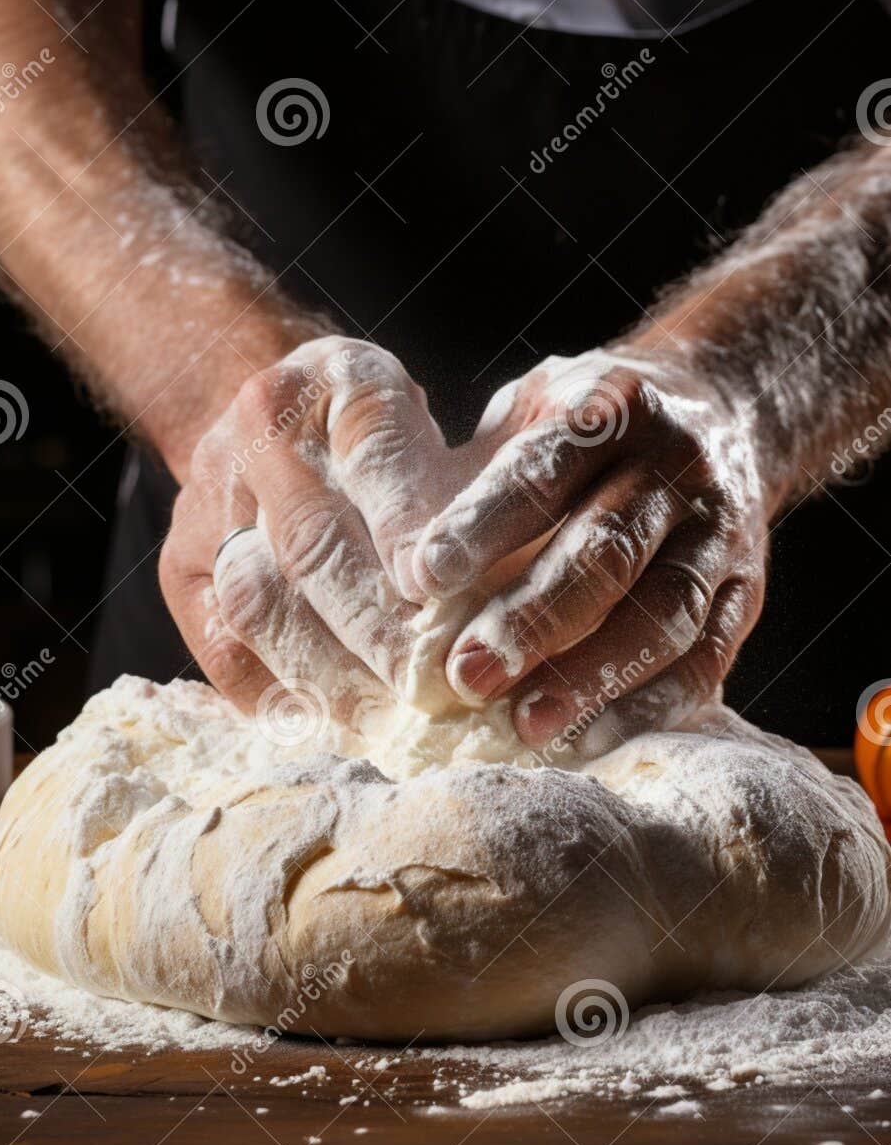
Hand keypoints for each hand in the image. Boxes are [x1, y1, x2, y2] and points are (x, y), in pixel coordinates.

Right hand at [159, 336, 459, 709]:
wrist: (281, 422)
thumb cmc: (400, 447)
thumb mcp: (454, 437)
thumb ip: (495, 489)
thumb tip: (546, 566)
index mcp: (342, 378)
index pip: (373, 452)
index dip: (406, 523)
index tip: (438, 587)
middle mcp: (261, 426)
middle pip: (312, 540)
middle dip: (376, 625)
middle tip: (432, 685)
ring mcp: (209, 496)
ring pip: (261, 601)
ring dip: (328, 672)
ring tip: (389, 721)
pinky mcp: (182, 566)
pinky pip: (222, 646)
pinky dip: (277, 697)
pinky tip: (332, 729)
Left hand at [411, 348, 768, 751]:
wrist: (720, 412)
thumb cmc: (586, 430)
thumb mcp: (529, 414)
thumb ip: (471, 476)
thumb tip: (395, 567)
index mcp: (612, 407)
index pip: (543, 471)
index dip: (481, 525)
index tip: (419, 580)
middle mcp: (677, 464)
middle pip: (606, 549)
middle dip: (532, 619)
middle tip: (465, 675)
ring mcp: (720, 530)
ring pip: (663, 610)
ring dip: (593, 674)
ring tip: (526, 723)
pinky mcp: (748, 589)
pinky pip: (707, 655)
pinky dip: (651, 703)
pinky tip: (592, 737)